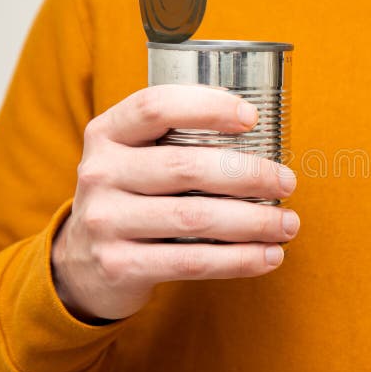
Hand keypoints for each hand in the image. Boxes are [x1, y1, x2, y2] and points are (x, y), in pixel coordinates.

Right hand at [51, 85, 299, 320]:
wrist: (81, 263)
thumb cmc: (133, 196)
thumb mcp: (136, 157)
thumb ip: (179, 140)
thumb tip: (266, 136)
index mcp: (108, 132)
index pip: (155, 106)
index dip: (207, 106)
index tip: (252, 117)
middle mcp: (100, 172)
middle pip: (187, 165)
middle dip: (249, 174)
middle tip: (287, 182)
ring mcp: (105, 220)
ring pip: (195, 217)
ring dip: (254, 221)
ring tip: (288, 224)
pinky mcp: (119, 265)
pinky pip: (191, 262)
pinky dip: (239, 260)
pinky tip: (270, 256)